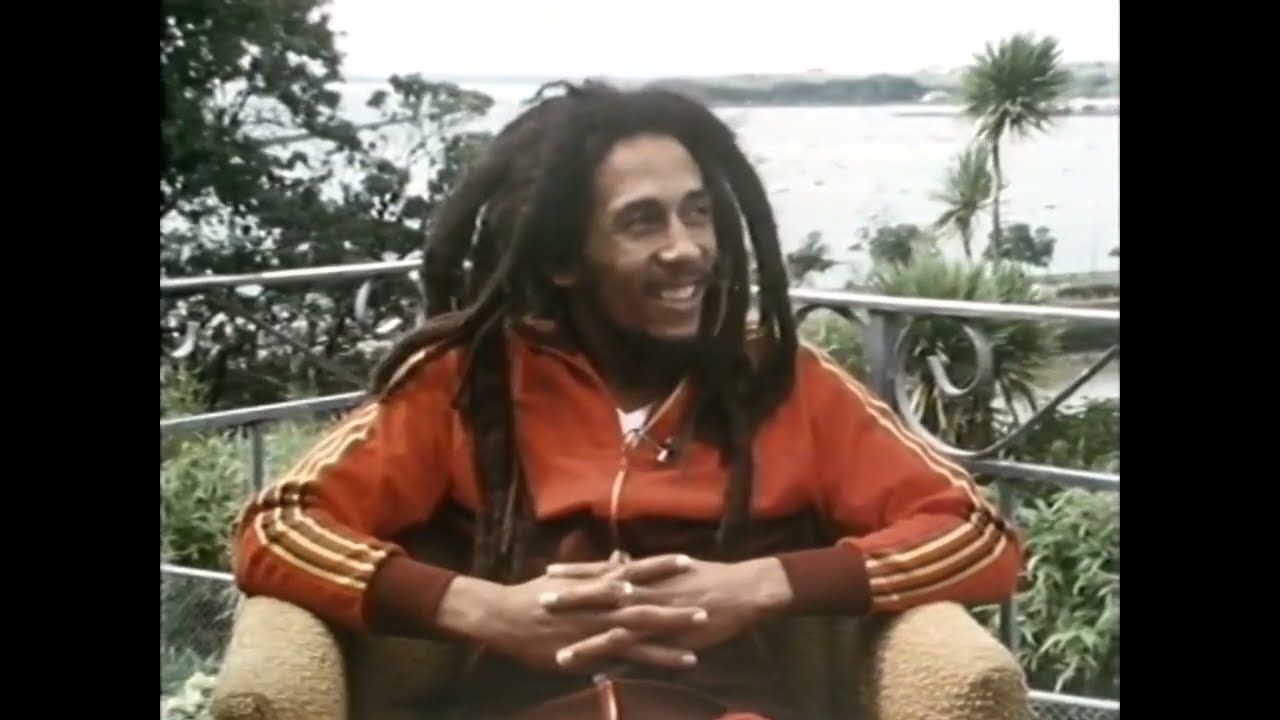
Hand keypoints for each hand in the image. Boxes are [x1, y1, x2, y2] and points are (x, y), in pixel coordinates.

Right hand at [436, 554, 708, 672]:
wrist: (504, 616)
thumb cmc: (532, 595)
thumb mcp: (568, 578)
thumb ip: (597, 570)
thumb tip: (620, 560)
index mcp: (597, 583)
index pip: (637, 570)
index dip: (663, 566)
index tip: (689, 561)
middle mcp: (602, 603)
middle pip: (648, 602)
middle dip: (678, 604)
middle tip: (708, 605)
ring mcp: (597, 626)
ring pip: (642, 631)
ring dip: (671, 636)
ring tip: (699, 640)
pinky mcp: (589, 648)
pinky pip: (625, 656)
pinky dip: (650, 658)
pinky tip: (670, 665)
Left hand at [543, 555, 793, 653]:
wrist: (739, 590)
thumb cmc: (708, 576)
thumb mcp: (670, 566)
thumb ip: (642, 567)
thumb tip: (621, 560)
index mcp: (642, 573)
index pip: (600, 570)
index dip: (574, 573)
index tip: (547, 572)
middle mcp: (641, 591)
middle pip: (597, 597)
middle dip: (567, 602)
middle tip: (537, 604)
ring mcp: (652, 614)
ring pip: (610, 629)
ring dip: (584, 642)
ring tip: (557, 654)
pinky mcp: (665, 635)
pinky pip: (636, 651)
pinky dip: (617, 662)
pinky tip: (598, 675)